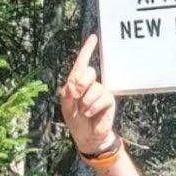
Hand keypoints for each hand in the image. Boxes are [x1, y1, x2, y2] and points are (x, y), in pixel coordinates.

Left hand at [61, 34, 117, 154]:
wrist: (88, 137)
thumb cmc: (75, 121)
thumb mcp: (66, 107)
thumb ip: (66, 95)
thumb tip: (72, 85)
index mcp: (77, 82)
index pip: (82, 63)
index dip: (88, 50)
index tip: (93, 38)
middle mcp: (90, 84)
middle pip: (88, 72)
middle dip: (81, 84)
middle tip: (76, 96)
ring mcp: (100, 91)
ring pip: (95, 88)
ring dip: (86, 102)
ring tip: (84, 112)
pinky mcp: (109, 100)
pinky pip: (103, 98)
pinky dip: (94, 107)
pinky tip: (91, 114)